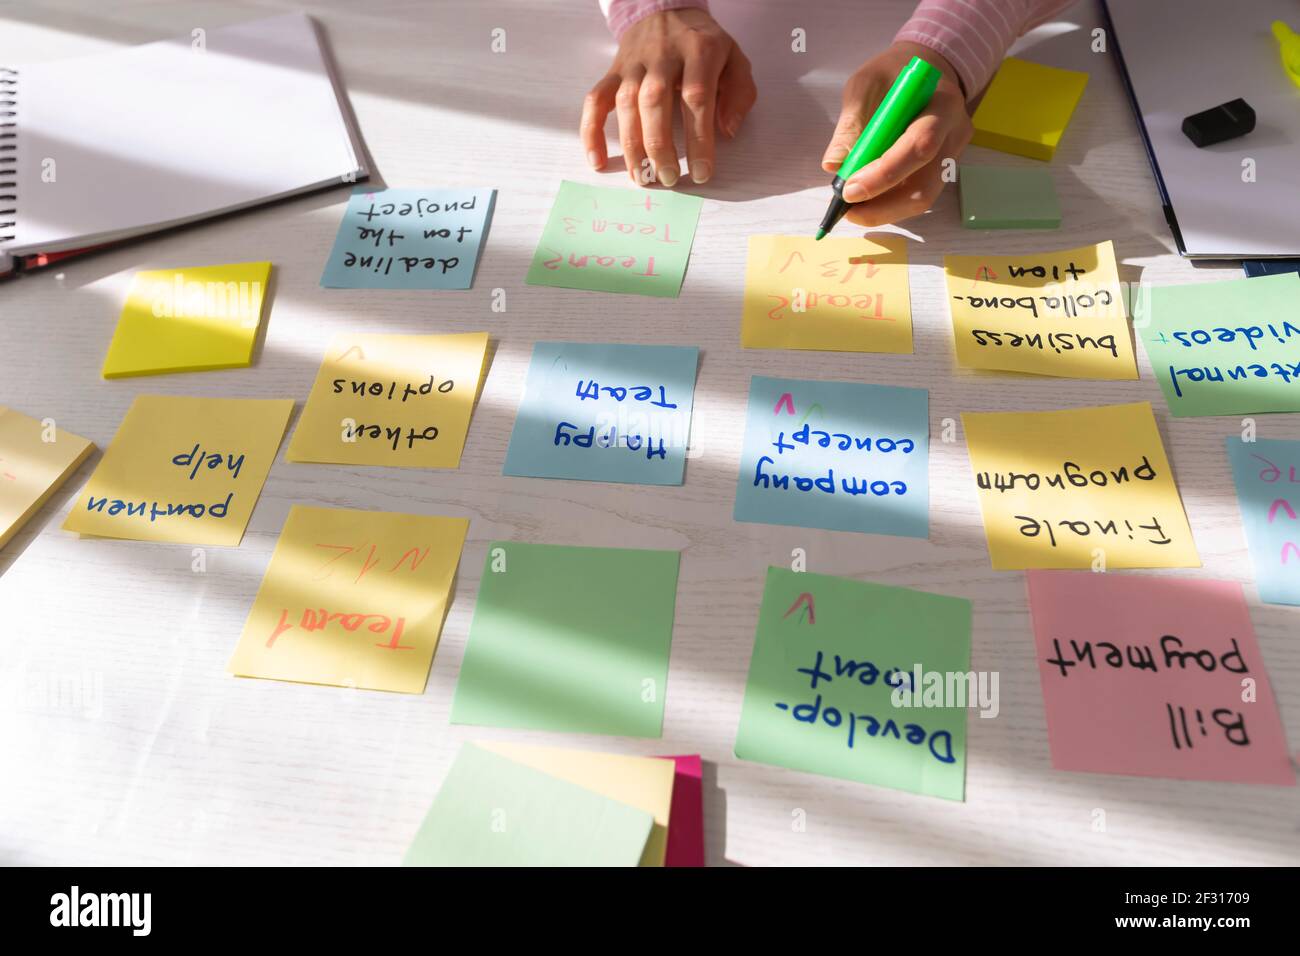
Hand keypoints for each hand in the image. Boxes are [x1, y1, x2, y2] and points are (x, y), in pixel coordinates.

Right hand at [581, 8, 756, 186]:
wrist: (665, 9)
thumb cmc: (703, 44)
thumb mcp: (735, 59)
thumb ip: (739, 94)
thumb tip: (727, 131)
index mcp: (698, 52)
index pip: (696, 98)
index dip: (698, 139)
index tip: (700, 173)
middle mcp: (662, 56)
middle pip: (654, 102)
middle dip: (660, 147)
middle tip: (668, 179)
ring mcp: (633, 64)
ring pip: (626, 104)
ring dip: (631, 146)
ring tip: (641, 177)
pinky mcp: (613, 72)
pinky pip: (595, 100)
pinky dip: (591, 131)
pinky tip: (597, 160)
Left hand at [821, 42, 971, 226]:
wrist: (927, 67)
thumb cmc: (894, 72)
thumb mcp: (866, 84)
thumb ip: (851, 122)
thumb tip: (833, 164)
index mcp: (942, 104)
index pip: (919, 146)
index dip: (884, 174)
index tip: (850, 189)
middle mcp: (955, 134)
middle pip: (925, 185)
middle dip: (883, 205)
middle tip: (849, 210)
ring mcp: (953, 154)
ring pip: (923, 198)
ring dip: (885, 211)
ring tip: (854, 209)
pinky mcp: (943, 168)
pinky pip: (919, 195)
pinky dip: (891, 205)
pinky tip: (869, 201)